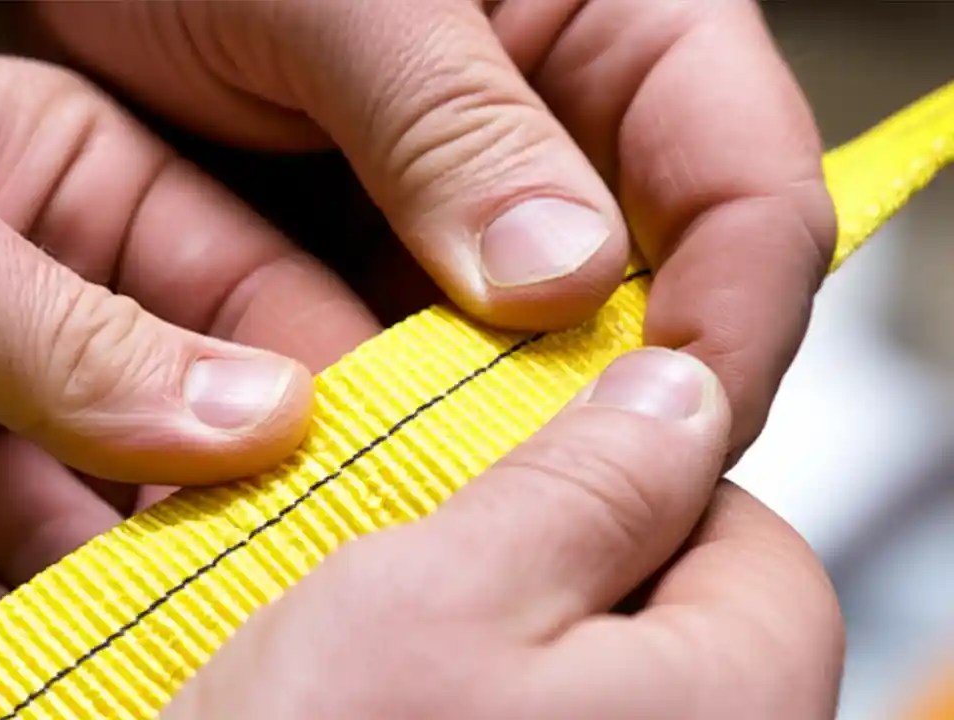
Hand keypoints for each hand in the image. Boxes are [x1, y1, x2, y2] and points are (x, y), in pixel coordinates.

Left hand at [0, 23, 380, 654]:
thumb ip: (73, 332)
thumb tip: (253, 410)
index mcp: (58, 179)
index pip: (236, 283)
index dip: (316, 373)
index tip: (378, 465)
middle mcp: (25, 300)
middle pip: (172, 423)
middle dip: (228, 507)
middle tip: (287, 583)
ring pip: (81, 524)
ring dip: (128, 590)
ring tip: (187, 645)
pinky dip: (17, 639)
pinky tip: (72, 669)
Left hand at [24, 0, 836, 455]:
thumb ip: (453, 124)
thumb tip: (566, 280)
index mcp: (624, 24)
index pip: (749, 187)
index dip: (734, 319)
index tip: (670, 430)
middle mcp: (574, 131)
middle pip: (664, 298)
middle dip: (610, 404)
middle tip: (534, 492)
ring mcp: (485, 210)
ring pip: (544, 353)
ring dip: (498, 430)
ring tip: (433, 495)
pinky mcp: (400, 265)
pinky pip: (437, 367)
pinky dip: (411, 421)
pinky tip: (363, 466)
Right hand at [163, 349, 844, 718]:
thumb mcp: (447, 593)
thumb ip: (586, 481)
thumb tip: (679, 396)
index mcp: (736, 698)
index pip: (737, 524)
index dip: (619, 473)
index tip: (515, 469)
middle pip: (658, 611)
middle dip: (536, 564)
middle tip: (419, 560)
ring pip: (578, 682)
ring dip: (481, 642)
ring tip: (375, 650)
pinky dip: (457, 711)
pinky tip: (371, 717)